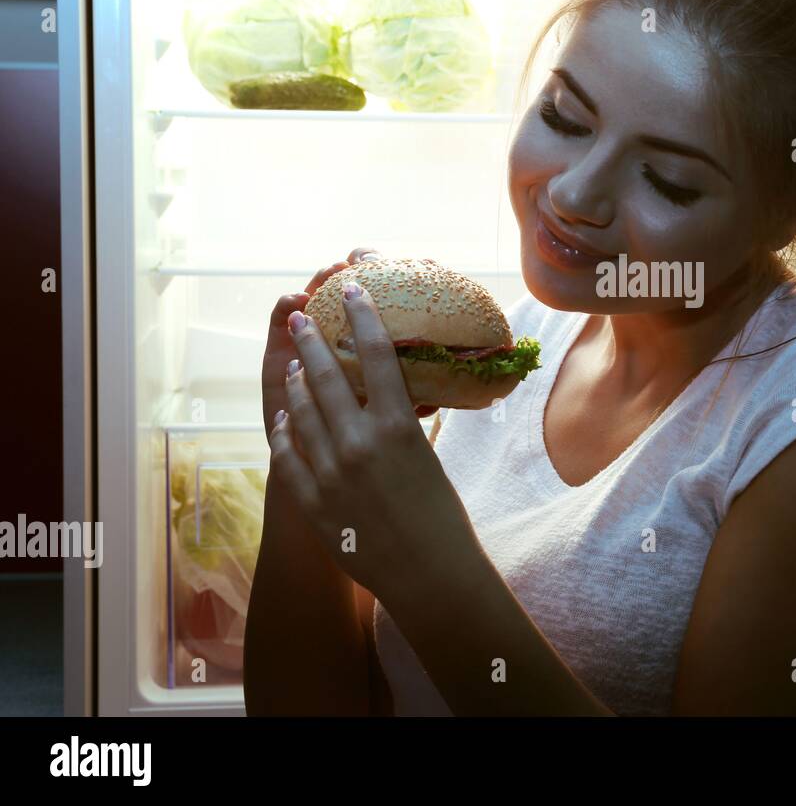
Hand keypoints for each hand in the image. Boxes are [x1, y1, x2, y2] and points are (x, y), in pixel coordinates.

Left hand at [267, 276, 470, 600]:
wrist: (428, 572)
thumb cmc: (441, 515)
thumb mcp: (428, 456)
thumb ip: (403, 423)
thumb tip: (391, 394)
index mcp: (398, 427)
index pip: (377, 354)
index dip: (362, 315)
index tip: (352, 289)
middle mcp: (359, 443)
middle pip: (327, 375)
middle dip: (310, 340)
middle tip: (301, 318)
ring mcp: (330, 472)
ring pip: (301, 411)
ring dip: (296, 382)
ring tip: (295, 364)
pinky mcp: (311, 501)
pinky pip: (288, 454)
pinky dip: (286, 430)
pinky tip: (286, 417)